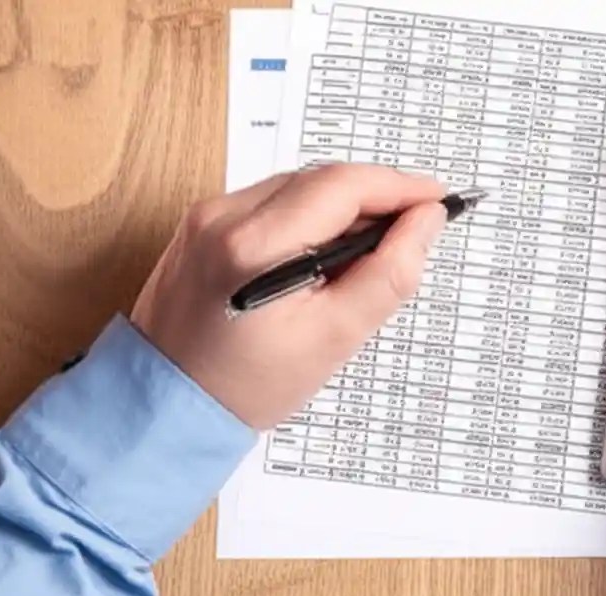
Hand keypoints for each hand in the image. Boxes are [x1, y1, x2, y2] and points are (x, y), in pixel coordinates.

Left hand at [131, 164, 445, 428]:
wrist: (167, 406)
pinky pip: (271, 203)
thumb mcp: (335, 337)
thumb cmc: (249, 385)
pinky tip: (325, 255)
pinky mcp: (200, 226)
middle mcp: (222, 217)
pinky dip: (309, 217)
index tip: (437, 200)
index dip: (400, 186)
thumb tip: (426, 221)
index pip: (343, 186)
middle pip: (321, 179)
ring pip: (298, 187)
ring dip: (343, 207)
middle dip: (375, 196)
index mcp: (254, 244)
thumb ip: (389, 273)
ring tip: (370, 252)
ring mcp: (205, 217)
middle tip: (414, 230)